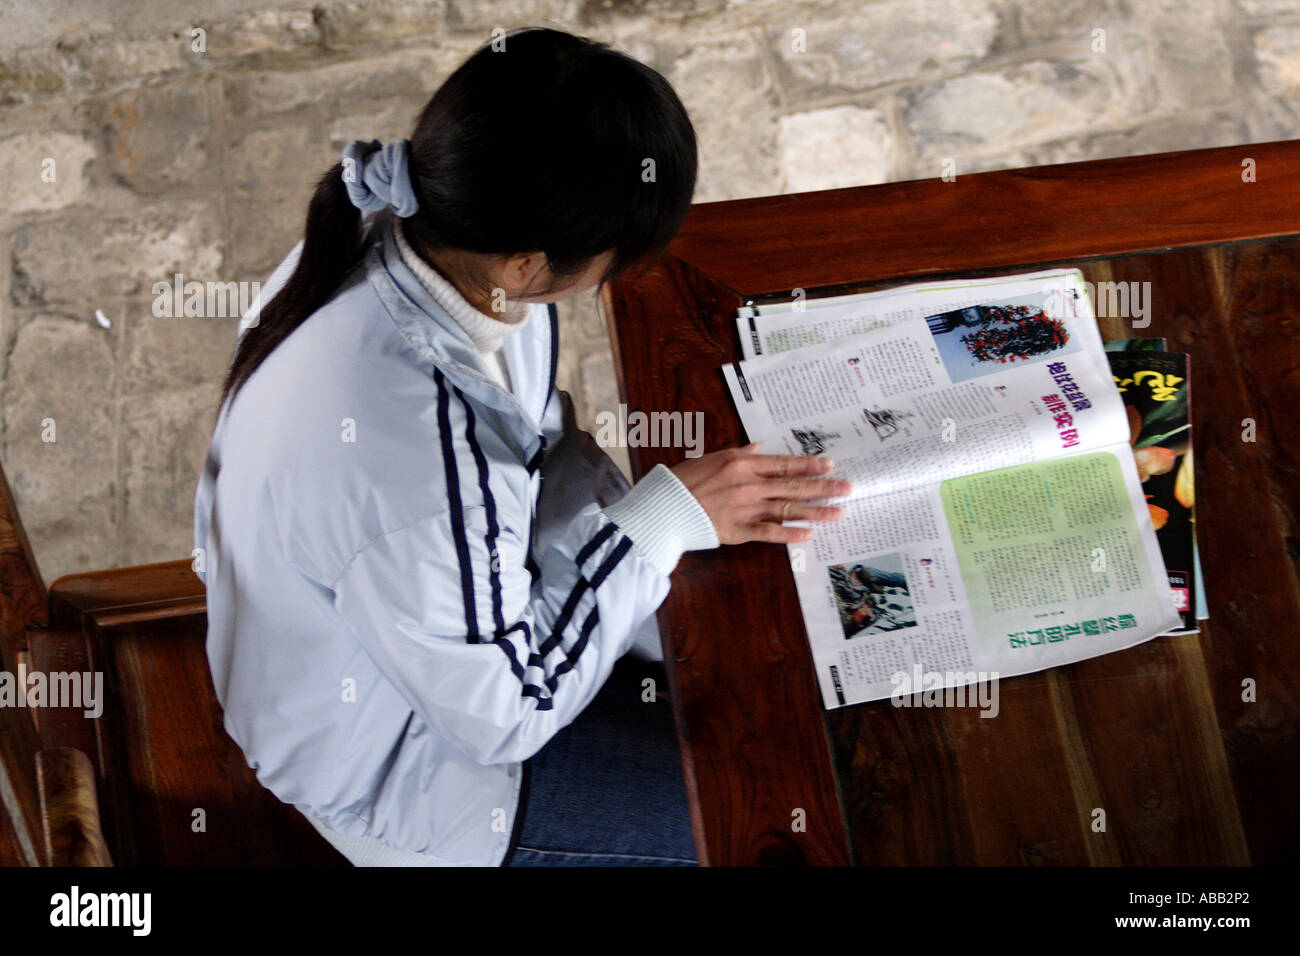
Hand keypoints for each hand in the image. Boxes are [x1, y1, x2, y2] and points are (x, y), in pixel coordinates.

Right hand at [670, 442, 849, 544]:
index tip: (829, 465)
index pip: (783, 463)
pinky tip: (808, 534)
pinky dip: (789, 533)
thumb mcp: (712, 458)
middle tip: (847, 488)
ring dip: (815, 511)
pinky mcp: (738, 530)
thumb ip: (740, 454)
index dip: (808, 464)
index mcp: (742, 464)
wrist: (664, 507)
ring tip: (838, 513)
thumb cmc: (684, 480)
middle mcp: (748, 485)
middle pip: (793, 485)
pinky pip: (769, 533)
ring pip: (788, 509)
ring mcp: (745, 509)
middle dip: (823, 487)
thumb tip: (760, 448)